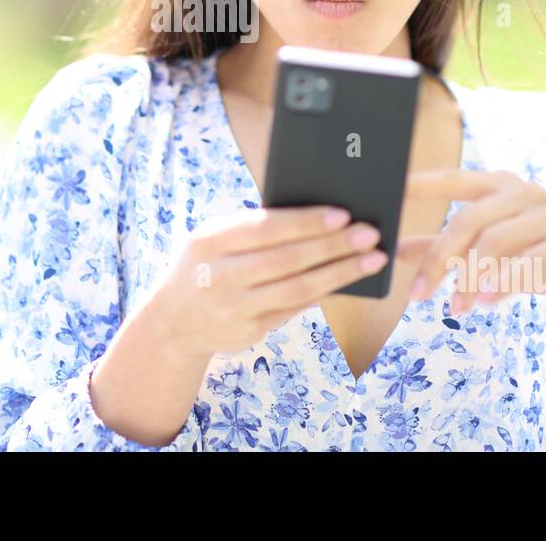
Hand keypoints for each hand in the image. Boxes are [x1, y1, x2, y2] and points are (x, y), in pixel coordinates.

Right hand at [148, 204, 397, 359]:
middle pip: (287, 259)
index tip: (343, 213)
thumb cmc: (208, 262)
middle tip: (370, 234)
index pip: (264, 228)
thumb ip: (252, 227)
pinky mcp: (249, 331)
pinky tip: (349, 279)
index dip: (305, 222)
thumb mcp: (214, 238)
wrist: (173, 320)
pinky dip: (325, 292)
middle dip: (334, 246)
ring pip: (298, 289)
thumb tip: (317, 216)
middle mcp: (219, 275)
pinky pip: (296, 308)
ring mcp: (234, 308)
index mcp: (208, 240)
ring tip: (373, 260)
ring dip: (340, 273)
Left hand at [404, 168, 545, 317]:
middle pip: (468, 220)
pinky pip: (528, 261)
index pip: (452, 180)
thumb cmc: (542, 258)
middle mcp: (524, 192)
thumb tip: (397, 249)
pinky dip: (503, 283)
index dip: (420, 183)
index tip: (389, 191)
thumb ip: (446, 246)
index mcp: (500, 186)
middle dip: (438, 260)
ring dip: (469, 280)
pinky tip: (486, 303)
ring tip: (456, 310)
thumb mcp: (492, 251)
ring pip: (495, 243)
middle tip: (417, 295)